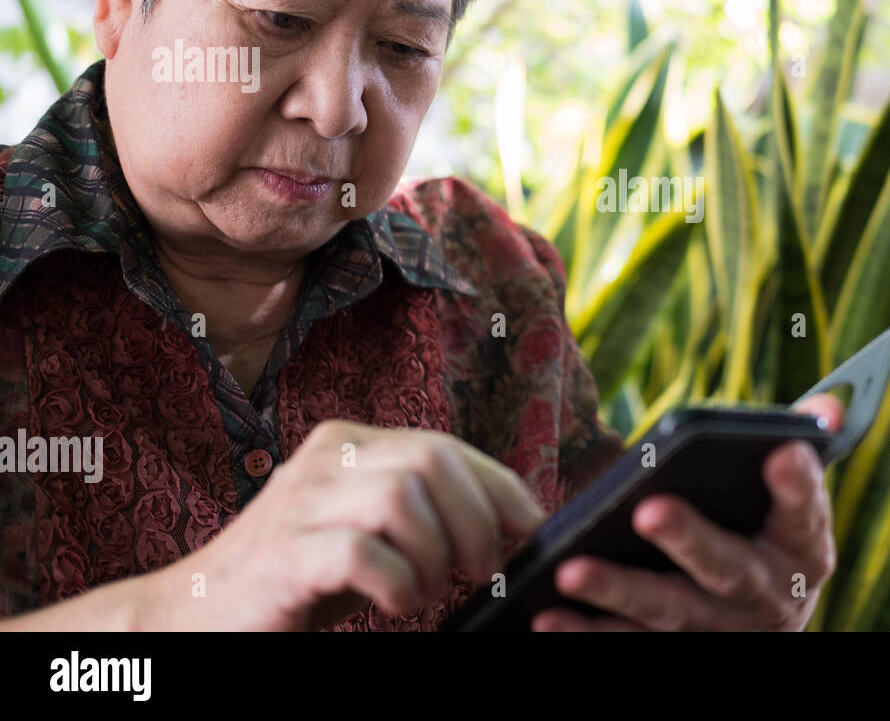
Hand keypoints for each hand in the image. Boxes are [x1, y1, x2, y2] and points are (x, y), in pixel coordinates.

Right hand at [152, 420, 546, 629]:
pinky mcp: (281, 555)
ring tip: (431, 589)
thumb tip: (511, 517)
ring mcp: (298, 503)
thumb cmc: (298, 576)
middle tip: (481, 569)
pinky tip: (397, 604)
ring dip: (436, 552)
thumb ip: (422, 509)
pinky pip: (362, 552)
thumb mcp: (367, 528)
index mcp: (347, 442)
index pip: (443, 445)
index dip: (497, 485)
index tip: (527, 526)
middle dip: (476, 518)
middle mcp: (323, 459)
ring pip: (402, 497)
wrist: (194, 615)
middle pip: (431, 461)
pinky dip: (398, 582)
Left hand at [532, 393, 842, 630]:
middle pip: (728, 568)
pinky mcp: (678, 650)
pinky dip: (588, 633)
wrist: (765, 625)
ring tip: (571, 568)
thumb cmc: (769, 536)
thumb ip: (804, 448)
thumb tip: (826, 406)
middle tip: (650, 508)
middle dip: (690, 539)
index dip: (799, 486)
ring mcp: (720, 631)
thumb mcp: (795, 500)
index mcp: (804, 548)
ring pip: (670, 612)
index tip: (785, 453)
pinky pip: (629, 645)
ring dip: (620, 591)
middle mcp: (768, 595)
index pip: (806, 512)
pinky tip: (546, 614)